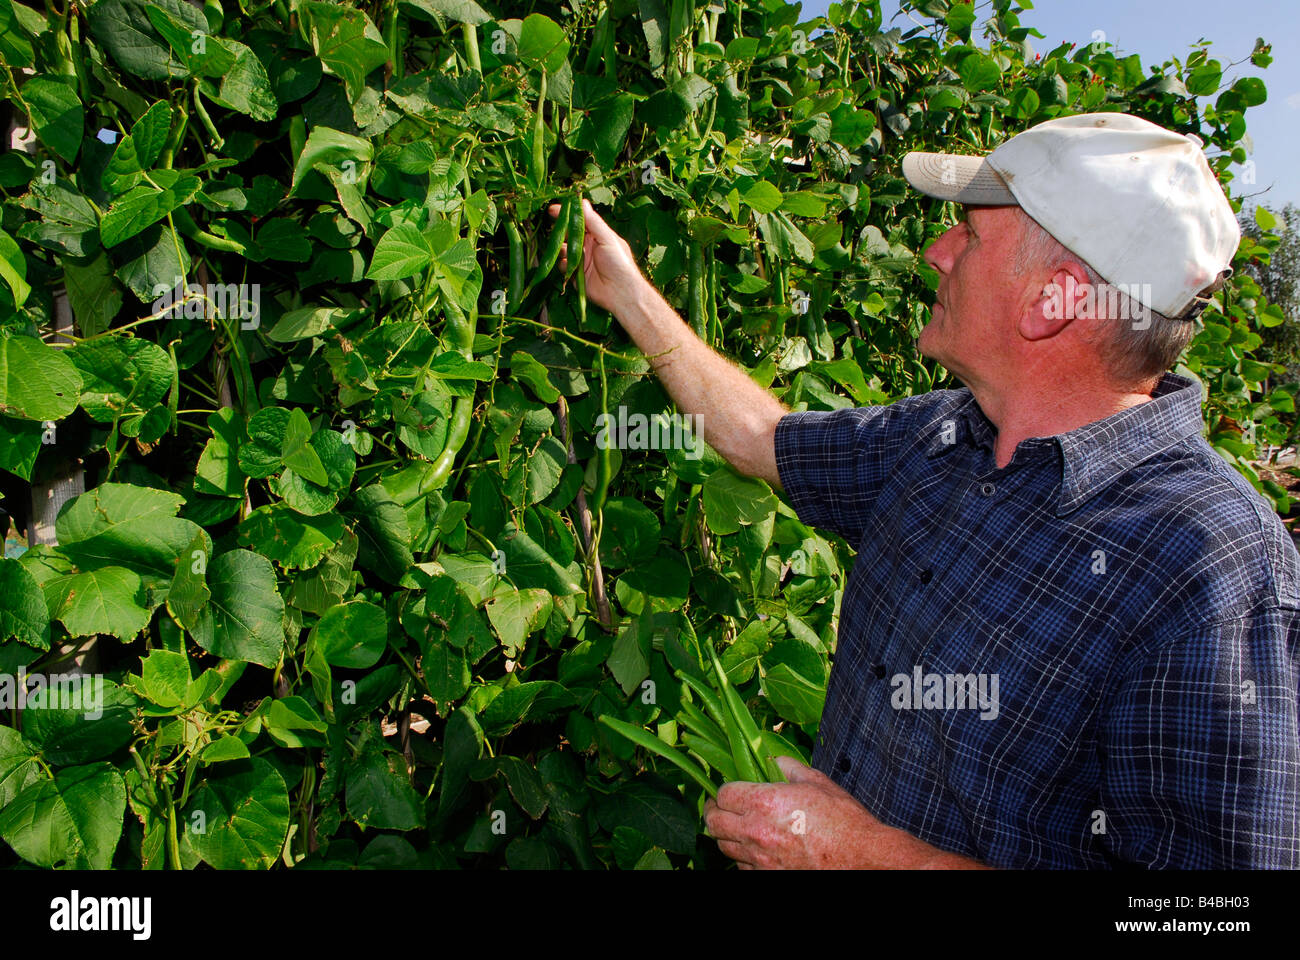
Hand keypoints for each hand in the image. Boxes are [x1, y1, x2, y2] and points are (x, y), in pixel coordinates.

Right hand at [549, 197, 645, 315]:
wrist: (621, 292)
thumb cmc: (620, 263)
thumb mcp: (608, 238)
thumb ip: (594, 222)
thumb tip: (582, 202)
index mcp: (597, 235)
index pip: (579, 220)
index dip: (567, 214)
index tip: (553, 209)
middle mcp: (588, 246)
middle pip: (568, 234)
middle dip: (561, 232)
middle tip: (555, 231)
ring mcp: (581, 260)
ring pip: (563, 250)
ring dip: (561, 249)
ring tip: (564, 250)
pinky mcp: (575, 275)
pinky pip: (563, 266)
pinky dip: (562, 265)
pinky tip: (568, 266)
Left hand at [703, 756, 990, 868]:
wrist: (862, 859)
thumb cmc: (844, 820)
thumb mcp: (818, 783)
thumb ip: (790, 769)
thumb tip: (776, 761)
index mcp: (764, 802)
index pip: (723, 794)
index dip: (724, 790)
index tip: (729, 790)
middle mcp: (755, 832)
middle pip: (713, 823)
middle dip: (714, 812)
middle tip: (720, 807)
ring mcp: (760, 858)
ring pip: (724, 848)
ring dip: (726, 835)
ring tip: (735, 827)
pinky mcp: (768, 876)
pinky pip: (742, 867)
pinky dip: (743, 857)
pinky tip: (755, 849)